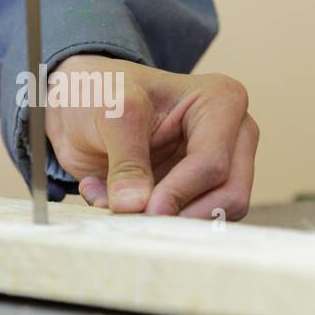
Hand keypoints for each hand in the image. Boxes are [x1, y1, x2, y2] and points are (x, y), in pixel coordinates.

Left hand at [44, 55, 258, 219]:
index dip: (177, 192)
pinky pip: (192, 223)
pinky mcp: (202, 191)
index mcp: (220, 101)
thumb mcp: (108, 113)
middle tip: (135, 218)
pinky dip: (155, 222)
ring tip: (114, 200)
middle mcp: (233, 135)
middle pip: (229, 195)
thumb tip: (135, 206)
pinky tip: (120, 202)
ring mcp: (222, 165)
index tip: (142, 209)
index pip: (212, 162)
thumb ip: (125, 160)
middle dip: (179, 213)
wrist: (81, 104)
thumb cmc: (102, 92)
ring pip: (215, 216)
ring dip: (164, 220)